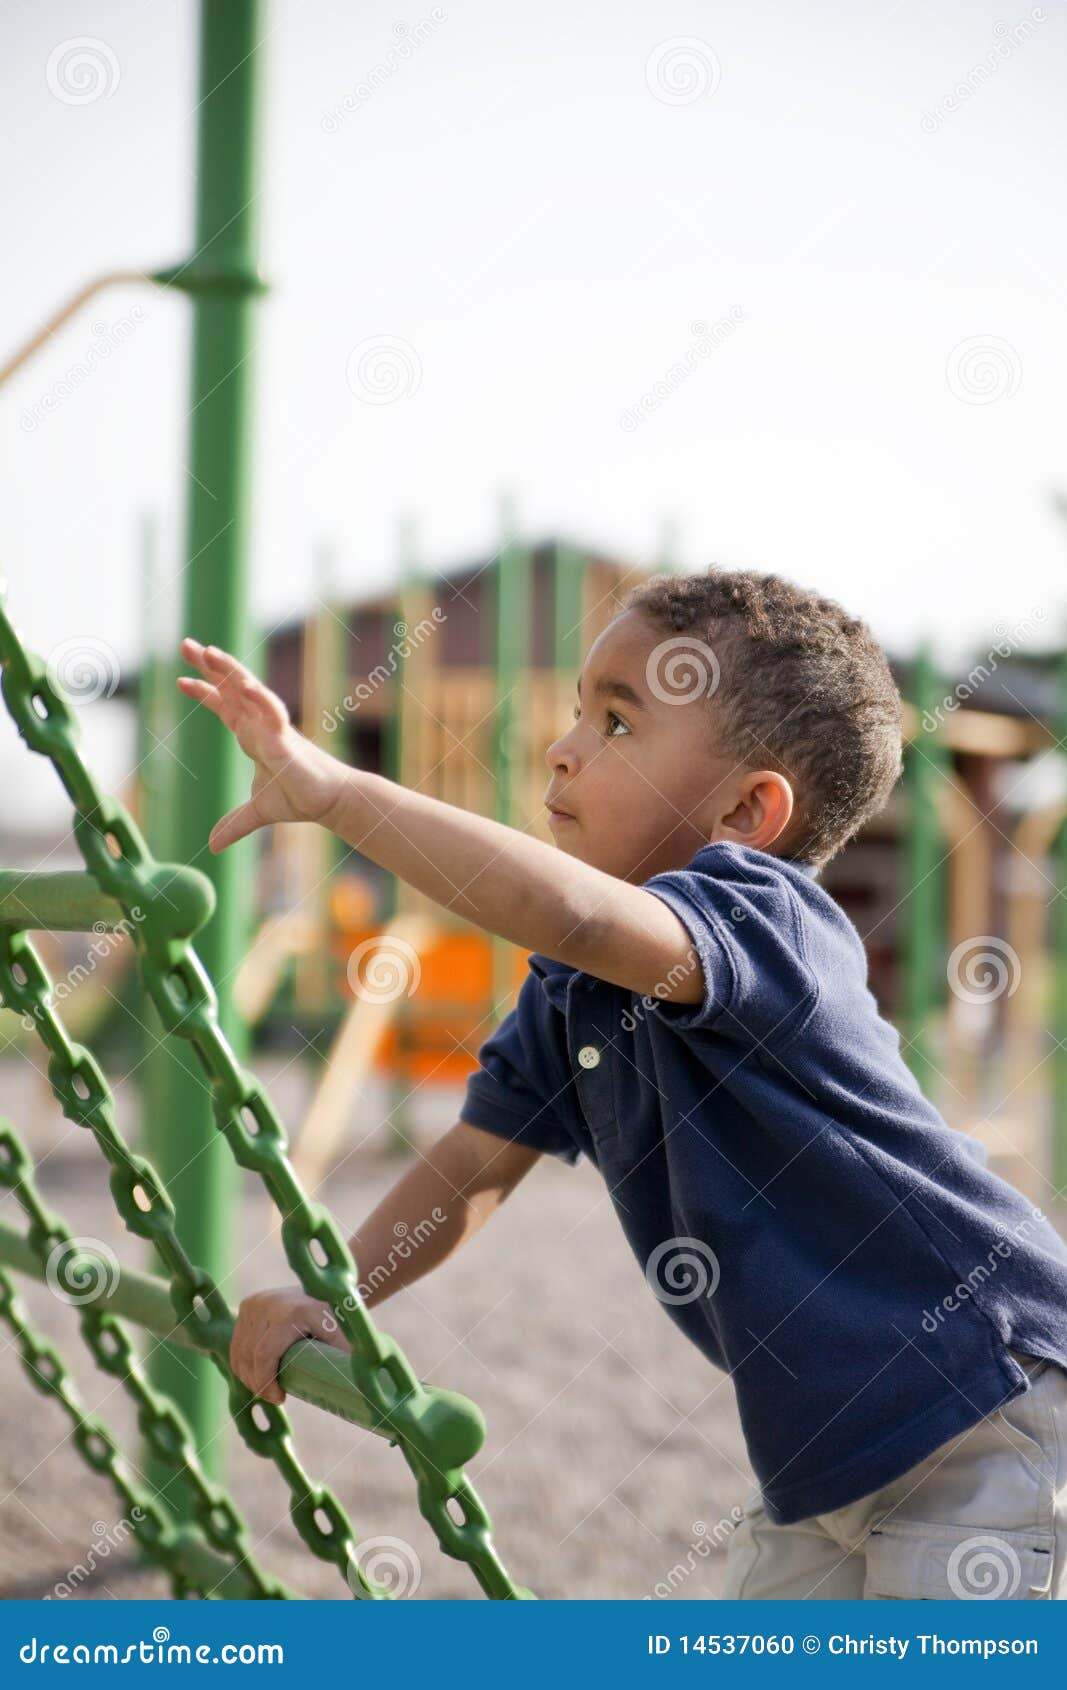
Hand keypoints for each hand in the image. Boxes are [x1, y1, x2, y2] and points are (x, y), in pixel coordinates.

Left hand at [177, 637, 348, 850]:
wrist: (329, 803)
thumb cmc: (300, 798)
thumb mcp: (258, 812)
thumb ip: (235, 824)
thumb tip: (214, 845)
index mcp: (252, 734)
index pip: (224, 705)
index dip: (204, 691)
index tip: (180, 680)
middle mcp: (260, 723)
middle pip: (230, 686)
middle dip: (208, 666)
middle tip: (186, 644)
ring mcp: (273, 727)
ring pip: (249, 689)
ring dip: (229, 670)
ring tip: (208, 652)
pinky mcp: (286, 738)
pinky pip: (271, 711)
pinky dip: (258, 697)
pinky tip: (244, 684)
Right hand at [229, 1284, 350, 1405]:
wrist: (326, 1289)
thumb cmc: (337, 1320)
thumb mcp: (341, 1339)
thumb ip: (341, 1362)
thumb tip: (352, 1394)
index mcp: (292, 1313)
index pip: (264, 1354)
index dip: (266, 1382)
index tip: (280, 1398)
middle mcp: (269, 1304)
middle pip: (249, 1356)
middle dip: (258, 1384)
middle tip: (274, 1397)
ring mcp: (255, 1303)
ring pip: (240, 1351)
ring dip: (248, 1376)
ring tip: (266, 1387)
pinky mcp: (247, 1305)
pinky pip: (237, 1342)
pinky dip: (242, 1362)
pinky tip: (255, 1374)